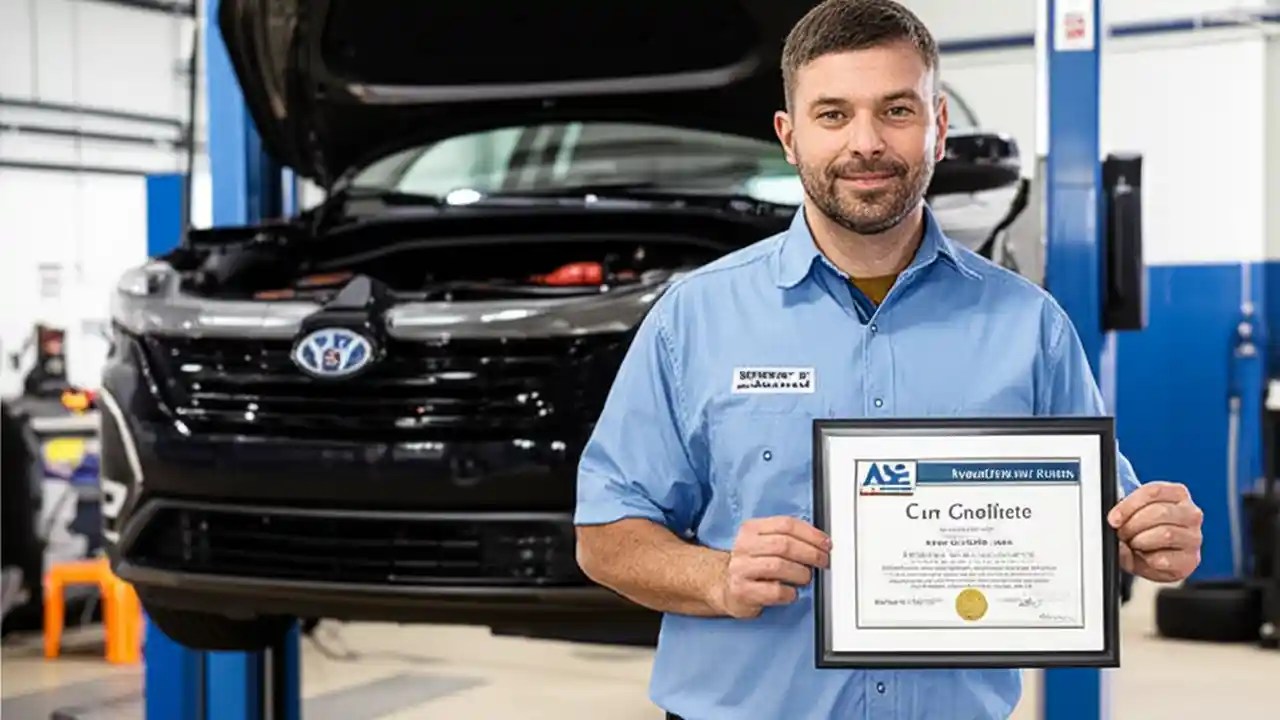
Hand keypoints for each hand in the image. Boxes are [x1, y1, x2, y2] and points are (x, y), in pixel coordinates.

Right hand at [714, 516, 830, 618]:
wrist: (724, 585)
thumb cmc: (752, 564)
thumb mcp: (764, 542)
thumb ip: (788, 537)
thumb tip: (820, 541)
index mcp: (751, 529)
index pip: (785, 524)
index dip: (810, 534)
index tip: (825, 543)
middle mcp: (743, 546)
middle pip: (784, 544)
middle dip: (810, 553)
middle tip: (822, 561)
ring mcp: (740, 568)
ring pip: (779, 566)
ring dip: (800, 573)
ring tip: (805, 577)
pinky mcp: (742, 590)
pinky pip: (773, 591)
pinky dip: (789, 593)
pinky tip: (791, 593)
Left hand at [1107, 481, 1202, 582]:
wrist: (1154, 560)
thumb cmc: (1145, 532)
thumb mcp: (1133, 516)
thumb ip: (1124, 513)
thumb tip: (1116, 521)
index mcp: (1177, 494)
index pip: (1153, 492)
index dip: (1129, 505)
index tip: (1114, 518)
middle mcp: (1191, 513)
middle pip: (1160, 512)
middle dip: (1133, 525)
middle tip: (1122, 533)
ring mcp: (1194, 537)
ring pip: (1165, 534)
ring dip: (1141, 541)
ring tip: (1134, 544)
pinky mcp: (1191, 560)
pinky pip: (1165, 558)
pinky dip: (1148, 559)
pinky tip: (1146, 557)